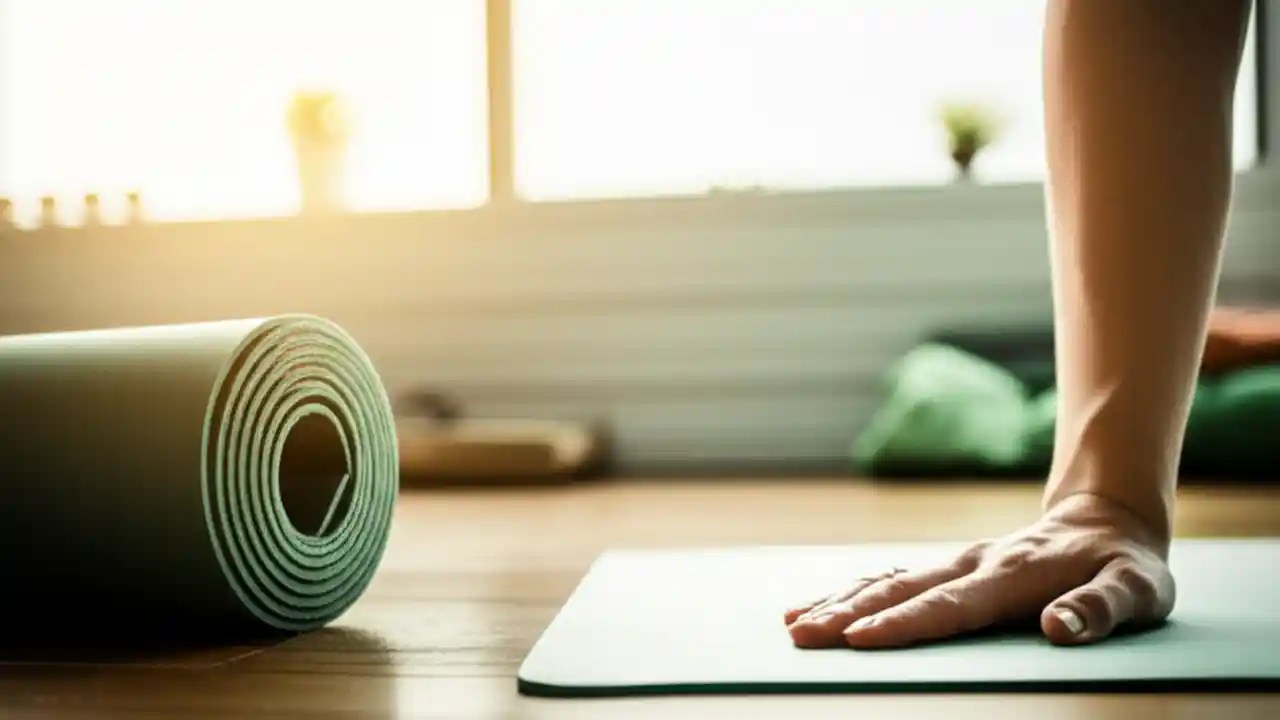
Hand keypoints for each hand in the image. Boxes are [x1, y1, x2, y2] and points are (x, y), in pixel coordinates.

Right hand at [783, 493, 1174, 647]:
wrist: (1104, 520)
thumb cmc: (1123, 567)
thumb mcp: (1137, 590)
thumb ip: (1101, 609)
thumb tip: (1059, 629)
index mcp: (1013, 575)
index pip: (951, 604)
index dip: (905, 624)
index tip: (860, 639)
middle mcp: (972, 564)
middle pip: (901, 591)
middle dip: (848, 614)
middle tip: (804, 636)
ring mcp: (955, 563)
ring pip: (886, 582)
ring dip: (839, 602)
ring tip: (794, 625)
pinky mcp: (946, 568)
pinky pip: (890, 580)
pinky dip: (849, 592)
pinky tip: (813, 607)